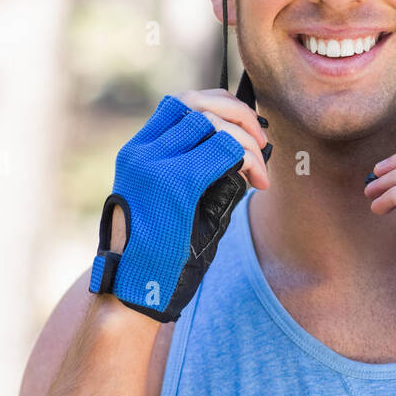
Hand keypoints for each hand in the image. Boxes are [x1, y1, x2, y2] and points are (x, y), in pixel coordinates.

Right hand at [88, 92, 265, 322]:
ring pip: (213, 123)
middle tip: (262, 141)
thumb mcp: (171, 201)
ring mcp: (155, 166)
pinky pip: (224, 150)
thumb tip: (241, 150)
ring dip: (248, 140)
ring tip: (261, 169)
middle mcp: (141, 152)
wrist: (132, 292)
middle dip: (240, 114)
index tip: (243, 127)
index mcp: (137, 151)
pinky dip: (249, 159)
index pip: (180, 103)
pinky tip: (258, 181)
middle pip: (197, 103)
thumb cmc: (159, 253)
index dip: (220, 104)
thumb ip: (196, 168)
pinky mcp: (175, 185)